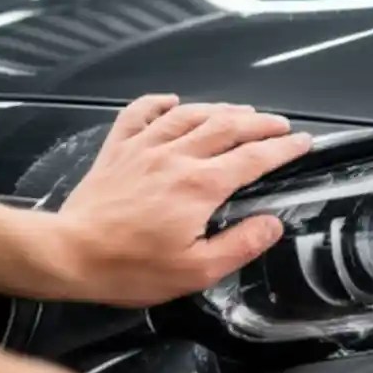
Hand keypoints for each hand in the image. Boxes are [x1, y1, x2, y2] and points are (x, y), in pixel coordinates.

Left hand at [56, 94, 311, 306]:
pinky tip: (173, 102)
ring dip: (221, 109)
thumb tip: (272, 224)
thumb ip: (241, 244)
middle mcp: (177, 157)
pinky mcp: (117, 150)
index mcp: (201, 185)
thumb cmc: (133, 268)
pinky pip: (140, 114)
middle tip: (280, 124)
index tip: (304, 142)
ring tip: (241, 112)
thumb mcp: (197, 271)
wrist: (68, 254)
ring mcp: (144, 148)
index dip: (284, 148)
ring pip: (190, 115)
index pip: (254, 157)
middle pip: (227, 126)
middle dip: (260, 123)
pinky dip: (159, 104)